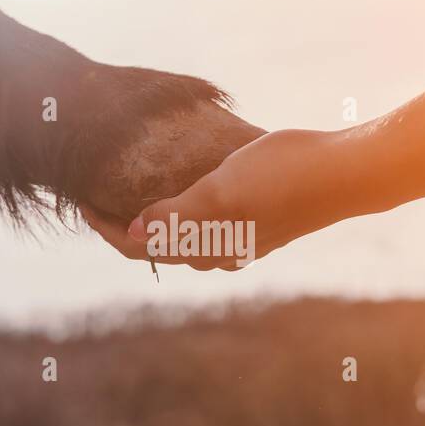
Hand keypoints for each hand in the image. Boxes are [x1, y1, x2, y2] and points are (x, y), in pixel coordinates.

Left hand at [80, 127, 360, 270]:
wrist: (346, 174)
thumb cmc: (282, 178)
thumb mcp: (220, 192)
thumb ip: (176, 216)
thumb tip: (131, 236)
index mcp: (207, 247)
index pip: (139, 247)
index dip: (104, 229)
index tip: (78, 202)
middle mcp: (220, 251)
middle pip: (158, 246)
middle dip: (123, 225)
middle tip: (95, 193)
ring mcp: (241, 238)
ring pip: (184, 236)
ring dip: (154, 218)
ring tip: (129, 188)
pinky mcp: (258, 220)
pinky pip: (208, 222)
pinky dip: (183, 209)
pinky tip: (182, 185)